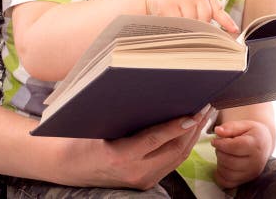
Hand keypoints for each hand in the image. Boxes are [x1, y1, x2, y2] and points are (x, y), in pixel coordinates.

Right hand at [56, 105, 213, 188]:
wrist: (69, 167)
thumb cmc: (84, 138)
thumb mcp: (101, 124)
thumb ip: (129, 115)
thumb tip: (159, 93)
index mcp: (119, 156)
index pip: (155, 139)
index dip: (177, 126)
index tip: (194, 113)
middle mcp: (134, 172)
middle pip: (174, 150)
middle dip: (193, 128)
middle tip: (206, 106)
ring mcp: (142, 181)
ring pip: (177, 158)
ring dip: (193, 136)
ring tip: (204, 114)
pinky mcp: (147, 182)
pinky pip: (172, 163)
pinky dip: (184, 145)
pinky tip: (191, 129)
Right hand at [144, 0, 237, 32]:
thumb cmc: (174, 2)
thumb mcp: (194, 2)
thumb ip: (211, 13)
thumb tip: (231, 29)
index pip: (218, 8)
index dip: (227, 21)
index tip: (234, 31)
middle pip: (205, 19)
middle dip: (199, 27)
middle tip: (189, 28)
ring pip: (191, 23)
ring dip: (186, 28)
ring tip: (178, 23)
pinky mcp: (168, 6)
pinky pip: (177, 24)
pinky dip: (175, 28)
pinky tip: (171, 23)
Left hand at [211, 120, 272, 188]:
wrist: (264, 144)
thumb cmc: (253, 133)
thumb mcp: (245, 125)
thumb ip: (231, 127)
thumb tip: (218, 131)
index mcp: (256, 144)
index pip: (234, 147)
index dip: (220, 144)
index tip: (214, 141)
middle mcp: (256, 161)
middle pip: (229, 161)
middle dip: (220, 153)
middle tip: (220, 147)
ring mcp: (252, 173)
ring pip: (227, 173)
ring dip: (219, 163)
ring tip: (222, 154)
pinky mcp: (246, 180)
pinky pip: (228, 183)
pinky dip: (220, 176)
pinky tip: (222, 166)